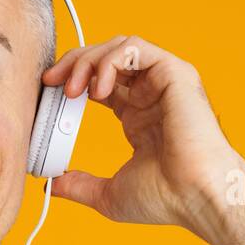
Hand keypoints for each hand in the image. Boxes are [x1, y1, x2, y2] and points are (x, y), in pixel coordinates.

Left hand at [41, 35, 244, 233]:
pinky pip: (135, 47)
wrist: (196, 197)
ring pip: (119, 47)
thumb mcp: (108, 194)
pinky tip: (98, 88)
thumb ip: (80, 185)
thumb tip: (52, 186)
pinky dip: (110, 60)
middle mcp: (151, 94)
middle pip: (107, 58)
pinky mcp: (174, 74)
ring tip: (71, 88)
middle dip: (74, 63)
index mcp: (139, 115)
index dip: (73, 81)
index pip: (101, 83)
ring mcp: (164, 82)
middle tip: (50, 81)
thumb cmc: (166, 198)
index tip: (48, 92)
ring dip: (88, 60)